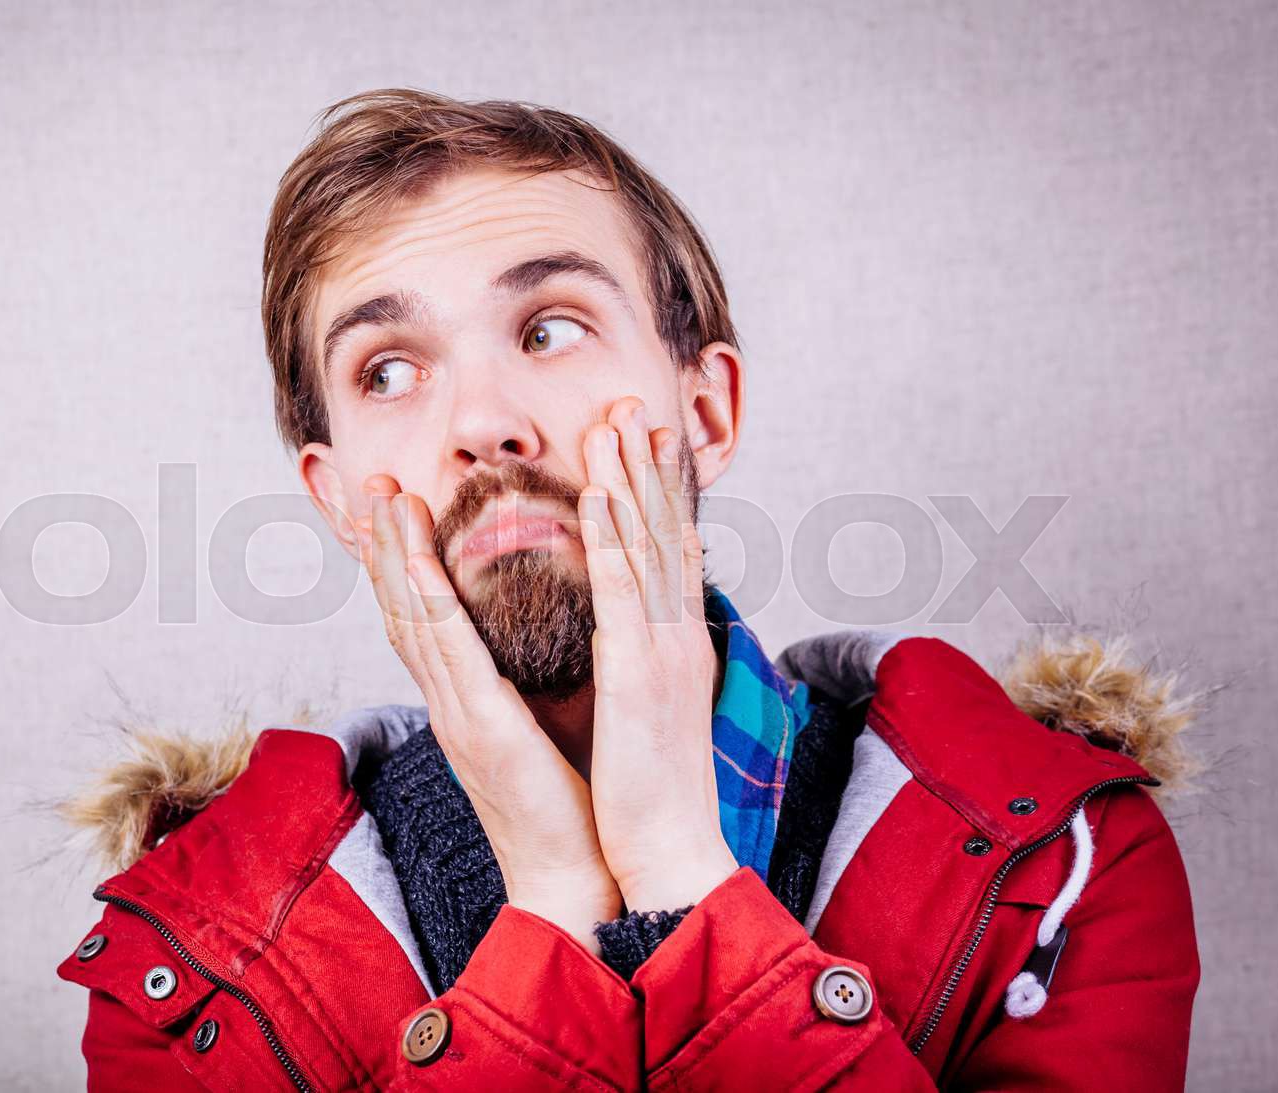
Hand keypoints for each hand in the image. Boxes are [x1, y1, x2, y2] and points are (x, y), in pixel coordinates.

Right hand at [355, 476, 622, 954]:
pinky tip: (418, 563)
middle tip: (372, 482)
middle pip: (402, 609)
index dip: (401, 560)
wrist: (571, 877)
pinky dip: (429, 605)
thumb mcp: (536, 727)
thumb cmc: (565, 804)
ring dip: (396, 555)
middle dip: (385, 543)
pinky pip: (451, 658)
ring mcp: (458, 716)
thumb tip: (529, 635)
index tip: (395, 506)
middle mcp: (449, 704)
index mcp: (463, 702)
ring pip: (414, 621)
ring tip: (386, 499)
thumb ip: (521, 680)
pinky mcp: (484, 731)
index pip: (421, 618)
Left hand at [579, 397, 738, 912]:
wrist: (664, 854)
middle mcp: (675, 636)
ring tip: (617, 421)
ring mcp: (662, 652)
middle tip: (635, 403)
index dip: (659, 490)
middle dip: (649, 464)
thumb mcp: (645, 708)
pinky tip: (601, 496)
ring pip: (645, 548)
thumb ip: (638, 656)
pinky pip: (623, 596)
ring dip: (630, 479)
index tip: (649, 437)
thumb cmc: (646, 789)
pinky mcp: (638, 676)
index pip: (668, 549)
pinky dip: (614, 542)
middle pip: (663, 533)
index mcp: (673, 644)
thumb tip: (626, 627)